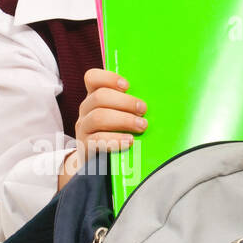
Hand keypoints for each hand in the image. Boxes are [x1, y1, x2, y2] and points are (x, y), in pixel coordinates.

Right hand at [58, 68, 147, 188]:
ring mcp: (84, 128)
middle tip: (143, 110)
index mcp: (95, 97)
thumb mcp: (121, 114)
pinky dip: (116, 139)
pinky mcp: (86, 146)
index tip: (127, 86)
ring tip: (141, 126)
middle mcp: (86, 109)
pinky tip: (130, 141)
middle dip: (125, 102)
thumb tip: (159, 98)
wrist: (100, 164)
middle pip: (99, 97)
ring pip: (98, 117)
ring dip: (123, 120)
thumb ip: (131, 105)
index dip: (109, 78)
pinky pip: (97, 140)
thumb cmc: (118, 133)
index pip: (92, 78)